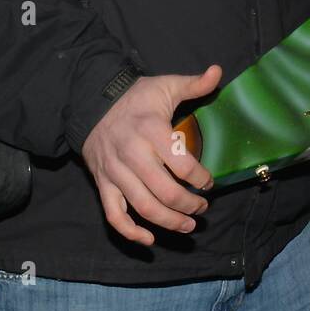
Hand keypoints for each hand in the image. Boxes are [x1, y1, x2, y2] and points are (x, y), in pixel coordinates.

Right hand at [80, 64, 220, 246]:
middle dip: (189, 205)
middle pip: (165, 192)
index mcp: (151, 130)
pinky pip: (113, 214)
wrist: (91, 103)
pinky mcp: (102, 183)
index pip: (182, 164)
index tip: (210, 183)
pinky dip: (130, 232)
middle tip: (203, 207)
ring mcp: (115, 172)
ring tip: (188, 225)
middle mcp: (132, 154)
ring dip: (168, 222)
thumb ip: (194, 84)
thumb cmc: (136, 98)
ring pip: (143, 207)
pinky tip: (149, 239)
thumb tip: (218, 71)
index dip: (201, 179)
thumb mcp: (166, 86)